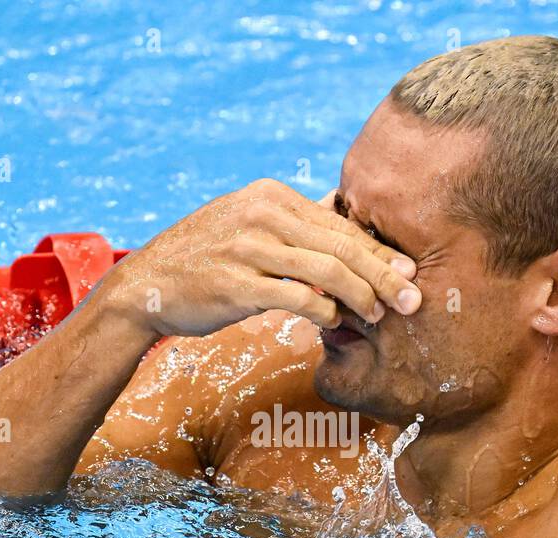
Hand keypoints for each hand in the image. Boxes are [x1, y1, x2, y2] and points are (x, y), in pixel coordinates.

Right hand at [99, 179, 421, 336]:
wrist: (144, 286)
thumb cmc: (204, 261)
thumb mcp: (247, 226)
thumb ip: (291, 225)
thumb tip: (342, 224)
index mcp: (270, 196)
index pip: (339, 223)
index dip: (379, 251)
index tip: (408, 272)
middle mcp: (261, 214)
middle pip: (342, 244)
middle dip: (384, 274)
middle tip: (413, 298)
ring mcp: (247, 248)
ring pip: (327, 270)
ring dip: (361, 296)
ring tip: (379, 316)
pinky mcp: (236, 284)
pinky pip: (296, 297)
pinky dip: (323, 311)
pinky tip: (335, 322)